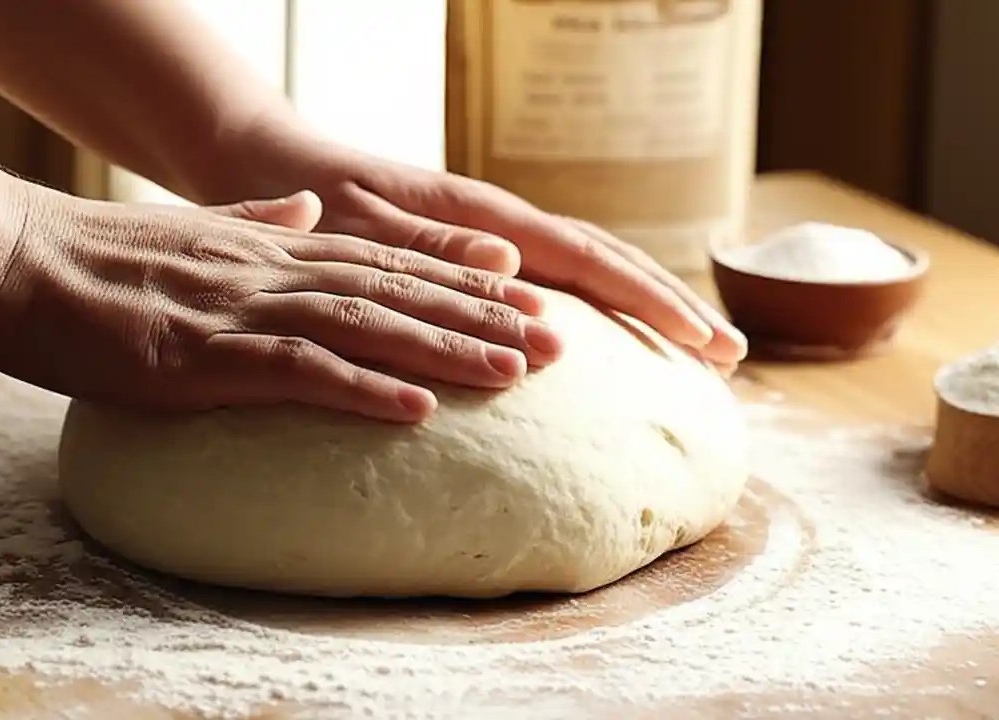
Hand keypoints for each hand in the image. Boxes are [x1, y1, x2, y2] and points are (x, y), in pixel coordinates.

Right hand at [0, 185, 562, 422]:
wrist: (10, 253)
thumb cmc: (93, 257)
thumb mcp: (193, 232)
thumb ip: (259, 222)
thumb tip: (309, 211)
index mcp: (271, 247)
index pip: (384, 263)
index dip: (458, 281)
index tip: (521, 299)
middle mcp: (271, 271)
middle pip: (395, 292)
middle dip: (479, 316)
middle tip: (553, 342)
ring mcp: (241, 310)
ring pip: (366, 326)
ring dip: (445, 348)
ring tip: (515, 372)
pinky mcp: (204, 353)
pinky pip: (299, 371)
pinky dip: (363, 389)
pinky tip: (417, 407)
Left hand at [215, 126, 746, 367]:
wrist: (267, 164)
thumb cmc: (304, 192)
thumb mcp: (354, 220)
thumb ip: (425, 246)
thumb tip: (512, 267)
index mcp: (476, 215)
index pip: (582, 257)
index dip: (646, 298)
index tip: (702, 339)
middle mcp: (493, 226)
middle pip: (603, 263)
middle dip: (669, 308)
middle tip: (731, 358)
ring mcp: (485, 241)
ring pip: (583, 273)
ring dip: (643, 310)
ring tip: (697, 353)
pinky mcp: (468, 258)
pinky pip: (548, 285)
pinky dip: (592, 311)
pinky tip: (611, 342)